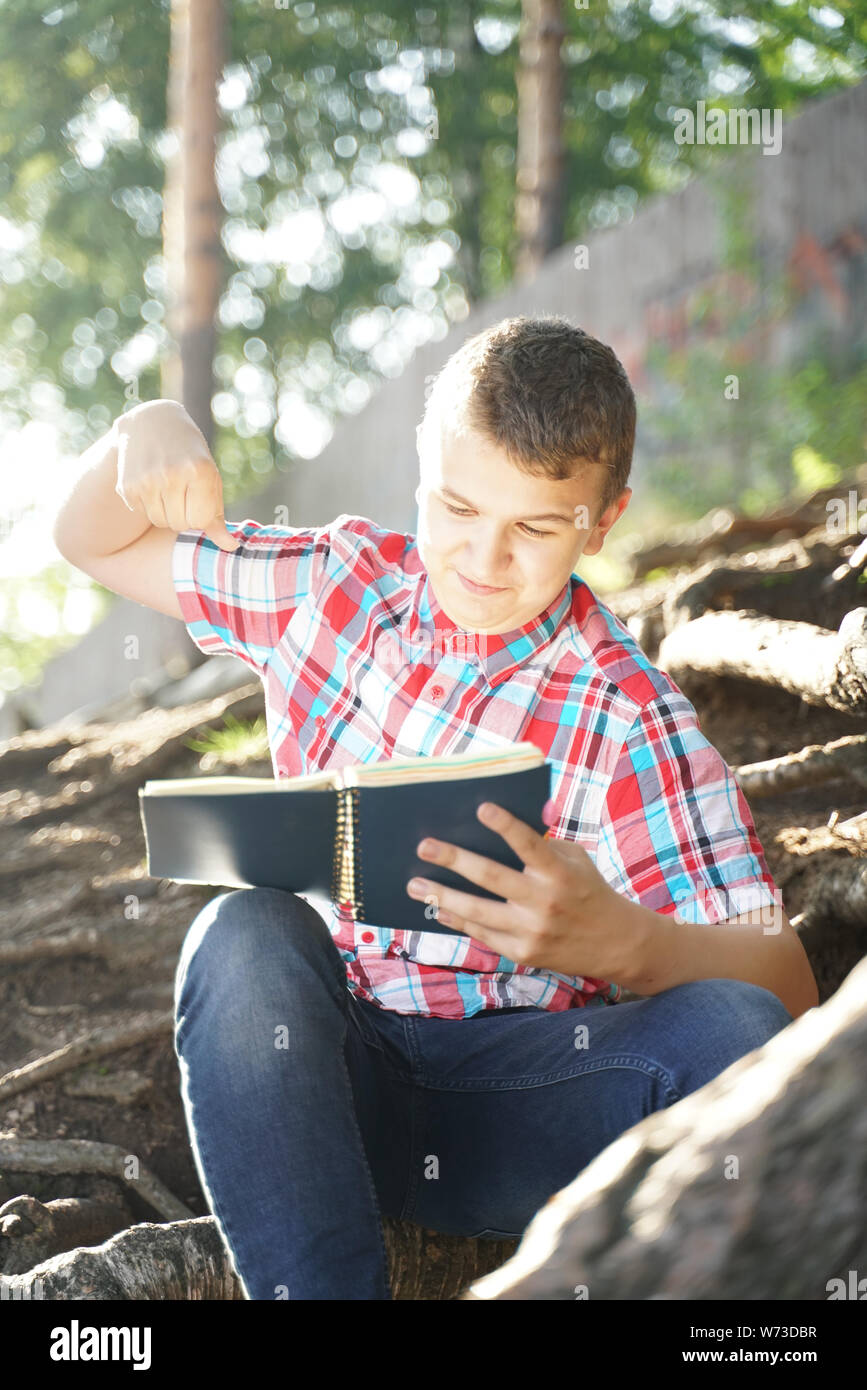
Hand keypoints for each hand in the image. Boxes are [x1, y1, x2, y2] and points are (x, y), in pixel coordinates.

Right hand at [113, 399, 238, 550]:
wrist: (152, 422)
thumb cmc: (190, 455)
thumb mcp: (210, 478)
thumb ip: (217, 516)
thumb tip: (230, 548)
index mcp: (199, 472)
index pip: (201, 521)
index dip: (200, 513)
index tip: (197, 495)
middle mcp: (171, 475)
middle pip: (179, 524)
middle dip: (183, 513)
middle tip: (181, 489)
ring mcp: (147, 481)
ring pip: (160, 521)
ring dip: (165, 511)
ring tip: (166, 485)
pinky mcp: (127, 486)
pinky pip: (142, 512)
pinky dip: (147, 503)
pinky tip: (149, 480)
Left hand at [405, 800, 620, 977]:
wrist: (615, 943)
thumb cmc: (589, 890)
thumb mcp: (577, 860)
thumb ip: (544, 844)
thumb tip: (509, 821)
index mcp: (560, 873)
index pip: (529, 844)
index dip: (505, 825)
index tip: (481, 807)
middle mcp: (544, 902)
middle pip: (491, 877)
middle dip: (454, 860)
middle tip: (424, 846)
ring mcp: (532, 931)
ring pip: (477, 912)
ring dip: (441, 895)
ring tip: (414, 883)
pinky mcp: (523, 953)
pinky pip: (482, 934)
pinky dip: (457, 920)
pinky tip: (437, 908)